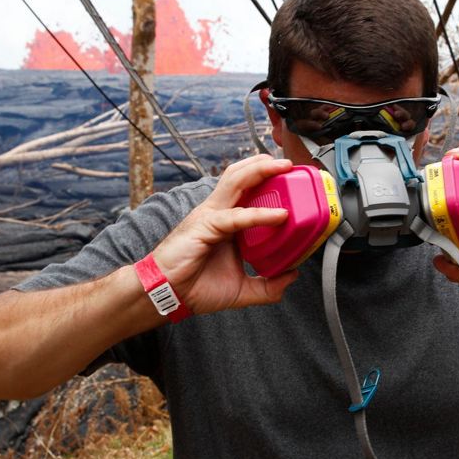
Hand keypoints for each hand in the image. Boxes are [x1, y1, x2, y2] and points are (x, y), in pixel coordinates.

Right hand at [150, 154, 300, 314]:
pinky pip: (237, 216)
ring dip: (261, 170)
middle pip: (241, 176)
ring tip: (284, 167)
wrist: (167, 295)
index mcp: (225, 221)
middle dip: (265, 164)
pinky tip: (280, 215)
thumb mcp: (241, 290)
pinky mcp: (205, 225)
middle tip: (289, 162)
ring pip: (236, 181)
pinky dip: (260, 214)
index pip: (247, 191)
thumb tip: (291, 276)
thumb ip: (267, 286)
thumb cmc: (195, 287)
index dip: (267, 179)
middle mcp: (217, 212)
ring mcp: (210, 215)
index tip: (291, 177)